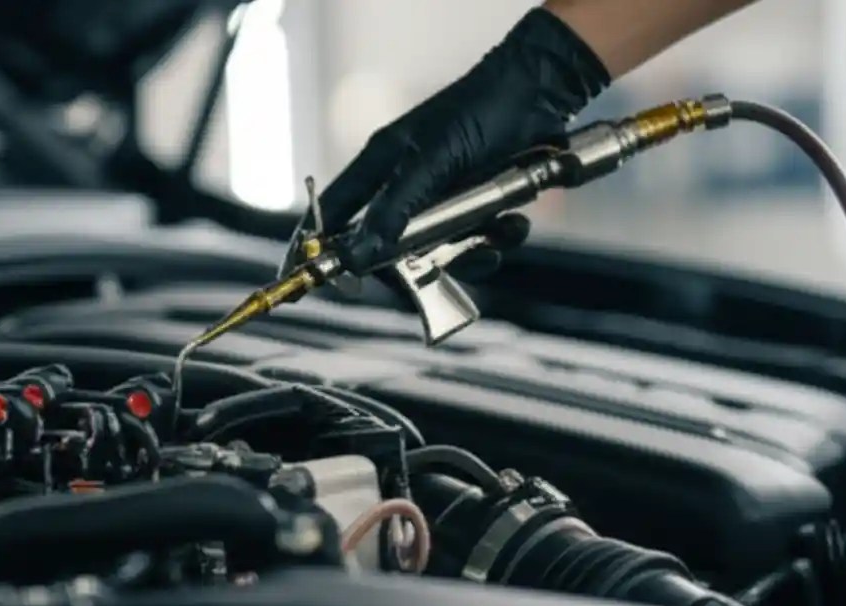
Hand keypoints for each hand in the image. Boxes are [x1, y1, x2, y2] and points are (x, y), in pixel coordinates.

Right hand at [317, 8, 610, 274]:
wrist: (542, 93)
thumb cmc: (480, 113)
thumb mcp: (432, 162)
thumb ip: (395, 209)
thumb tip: (358, 254)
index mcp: (381, 165)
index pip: (334, 210)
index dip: (317, 243)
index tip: (304, 273)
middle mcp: (405, 185)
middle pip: (389, 245)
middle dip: (416, 261)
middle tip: (433, 269)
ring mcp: (441, 198)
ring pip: (438, 250)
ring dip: (469, 251)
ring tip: (495, 233)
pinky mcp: (476, 205)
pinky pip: (476, 243)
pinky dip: (497, 239)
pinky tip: (514, 223)